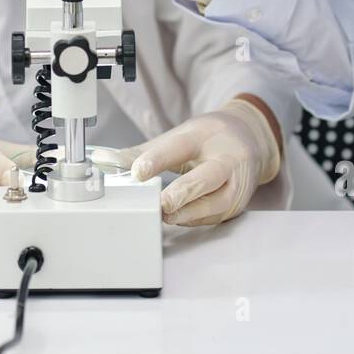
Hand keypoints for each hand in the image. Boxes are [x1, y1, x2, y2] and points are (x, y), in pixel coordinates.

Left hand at [123, 97, 281, 225]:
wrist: (250, 137)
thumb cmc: (208, 138)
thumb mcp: (177, 137)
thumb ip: (141, 152)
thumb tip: (102, 160)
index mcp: (205, 135)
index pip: (181, 146)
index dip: (158, 159)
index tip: (138, 172)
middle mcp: (227, 156)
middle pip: (210, 175)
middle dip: (185, 192)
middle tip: (161, 204)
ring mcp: (238, 180)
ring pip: (219, 201)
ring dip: (191, 212)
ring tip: (167, 215)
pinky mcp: (241, 200)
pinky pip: (220, 215)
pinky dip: (199, 219)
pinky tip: (181, 218)